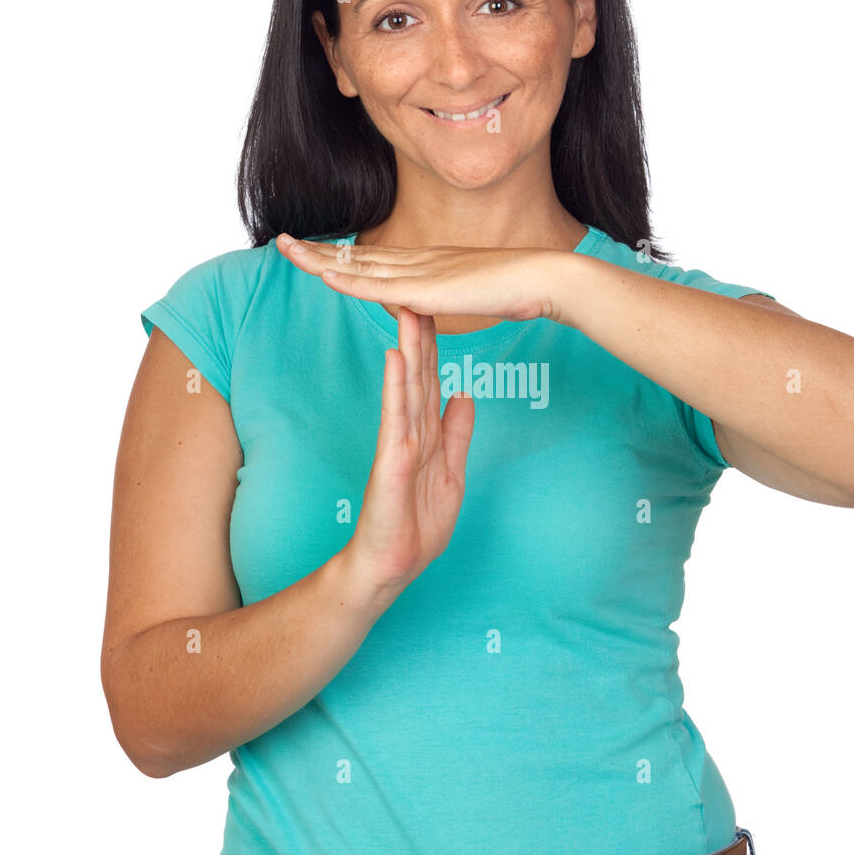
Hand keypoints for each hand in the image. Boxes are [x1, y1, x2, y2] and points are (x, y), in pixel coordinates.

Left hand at [275, 233, 568, 322]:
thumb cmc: (516, 289)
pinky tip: (323, 275)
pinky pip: (379, 285)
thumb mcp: (470, 293)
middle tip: (281, 241)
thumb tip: (429, 304)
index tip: (311, 250)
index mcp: (426, 265)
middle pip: (356, 256)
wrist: (542, 278)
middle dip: (316, 249)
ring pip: (359, 265)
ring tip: (286, 249)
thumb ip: (446, 298)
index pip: (372, 259)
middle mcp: (417, 262)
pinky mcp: (428, 289)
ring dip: (320, 258)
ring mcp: (421, 272)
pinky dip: (349, 280)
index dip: (339, 254)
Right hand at [344, 306, 474, 592]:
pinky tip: (396, 359)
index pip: (432, 378)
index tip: (440, 305)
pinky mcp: (390, 462)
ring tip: (408, 309)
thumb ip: (456, 434)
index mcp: (426, 432)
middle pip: (418, 373)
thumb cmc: (414, 526)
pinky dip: (397, 388)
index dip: (436, 343)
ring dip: (409, 347)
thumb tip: (463, 395)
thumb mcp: (451, 474)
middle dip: (421, 332)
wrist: (390, 567)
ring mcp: (398, 444)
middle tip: (419, 287)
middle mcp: (410, 431)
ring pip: (406, 387)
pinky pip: (396, 419)